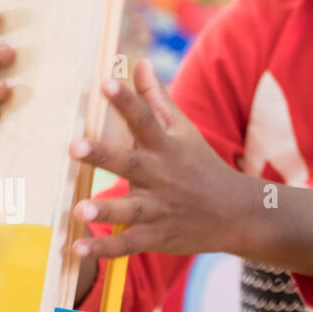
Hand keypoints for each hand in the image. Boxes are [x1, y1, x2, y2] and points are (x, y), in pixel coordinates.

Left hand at [69, 58, 248, 259]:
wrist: (237, 212)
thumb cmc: (201, 165)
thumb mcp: (184, 130)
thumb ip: (156, 99)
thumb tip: (140, 63)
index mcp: (167, 147)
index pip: (144, 119)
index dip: (125, 101)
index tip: (105, 82)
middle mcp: (162, 176)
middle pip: (130, 163)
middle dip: (103, 154)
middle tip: (74, 145)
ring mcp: (160, 208)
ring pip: (130, 209)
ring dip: (106, 210)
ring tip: (81, 209)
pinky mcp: (157, 236)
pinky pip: (129, 243)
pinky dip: (106, 248)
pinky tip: (79, 247)